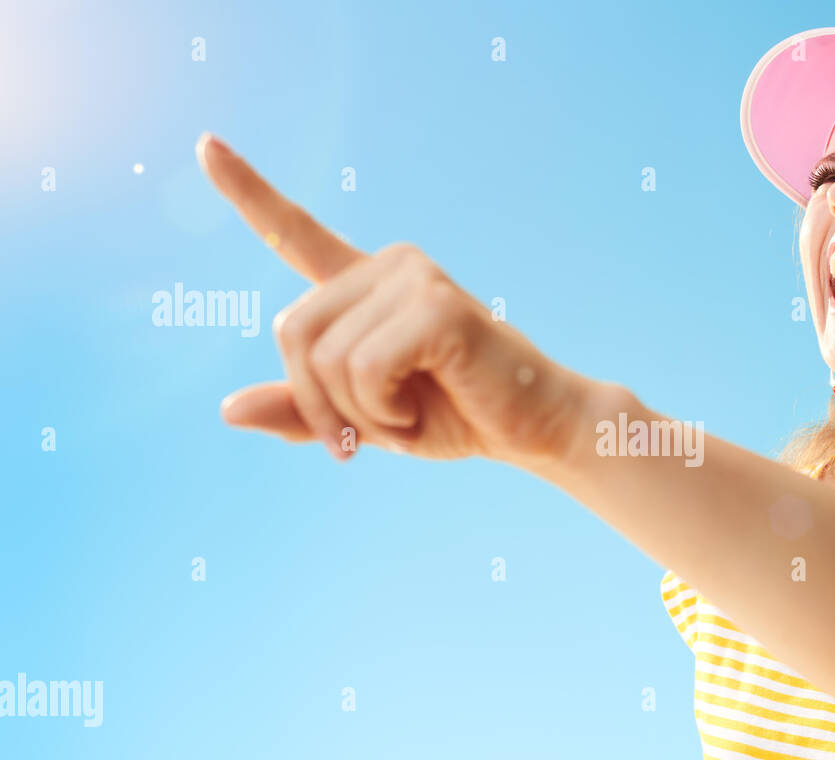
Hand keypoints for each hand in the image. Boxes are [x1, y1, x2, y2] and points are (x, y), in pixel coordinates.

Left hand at [198, 133, 588, 467]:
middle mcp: (388, 267)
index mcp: (366, 287)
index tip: (206, 145)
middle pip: (290, 331)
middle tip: (355, 442)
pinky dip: (382, 410)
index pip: (297, 232)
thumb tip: (225, 411)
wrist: (531, 428)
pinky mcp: (436, 305)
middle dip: (315, 402)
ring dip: (355, 412)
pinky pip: (363, 368)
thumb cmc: (455, 415)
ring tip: (404, 416)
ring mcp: (413, 278)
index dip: (248, 192)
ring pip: (325, 357)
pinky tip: (419, 407)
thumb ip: (303, 411)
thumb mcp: (364, 420)